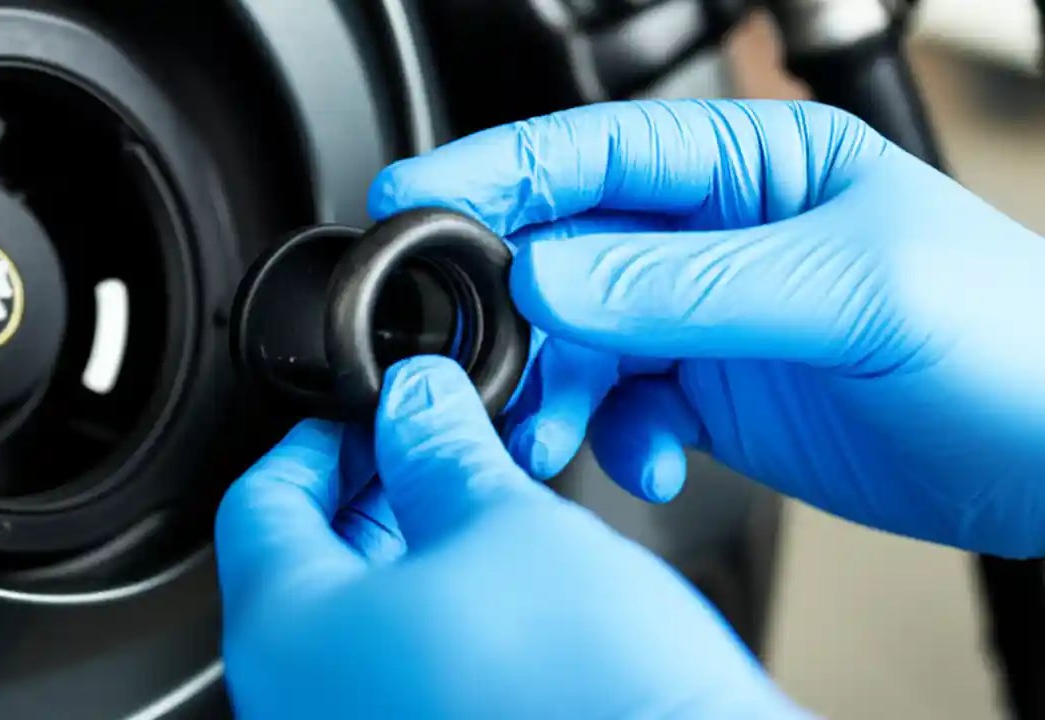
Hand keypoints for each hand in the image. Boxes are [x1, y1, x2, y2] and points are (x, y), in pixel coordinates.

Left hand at [216, 356, 807, 718]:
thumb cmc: (588, 694)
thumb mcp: (505, 523)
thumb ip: (437, 446)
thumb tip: (413, 402)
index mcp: (288, 636)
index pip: (260, 505)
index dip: (319, 438)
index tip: (368, 413)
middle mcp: (299, 705)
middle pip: (301, 568)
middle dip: (369, 492)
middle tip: (431, 448)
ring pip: (350, 628)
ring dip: (403, 555)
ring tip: (475, 511)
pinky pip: (390, 679)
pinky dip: (426, 624)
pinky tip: (494, 595)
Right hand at [369, 99, 1044, 558]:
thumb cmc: (1004, 341)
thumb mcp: (848, 290)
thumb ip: (688, 283)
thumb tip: (548, 275)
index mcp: (753, 165)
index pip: (597, 150)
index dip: (498, 168)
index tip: (415, 197)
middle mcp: (717, 234)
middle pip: (568, 248)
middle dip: (511, 305)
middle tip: (472, 356)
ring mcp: (707, 316)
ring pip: (581, 337)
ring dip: (554, 389)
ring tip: (551, 436)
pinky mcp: (711, 392)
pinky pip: (622, 406)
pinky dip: (612, 439)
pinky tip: (644, 464)